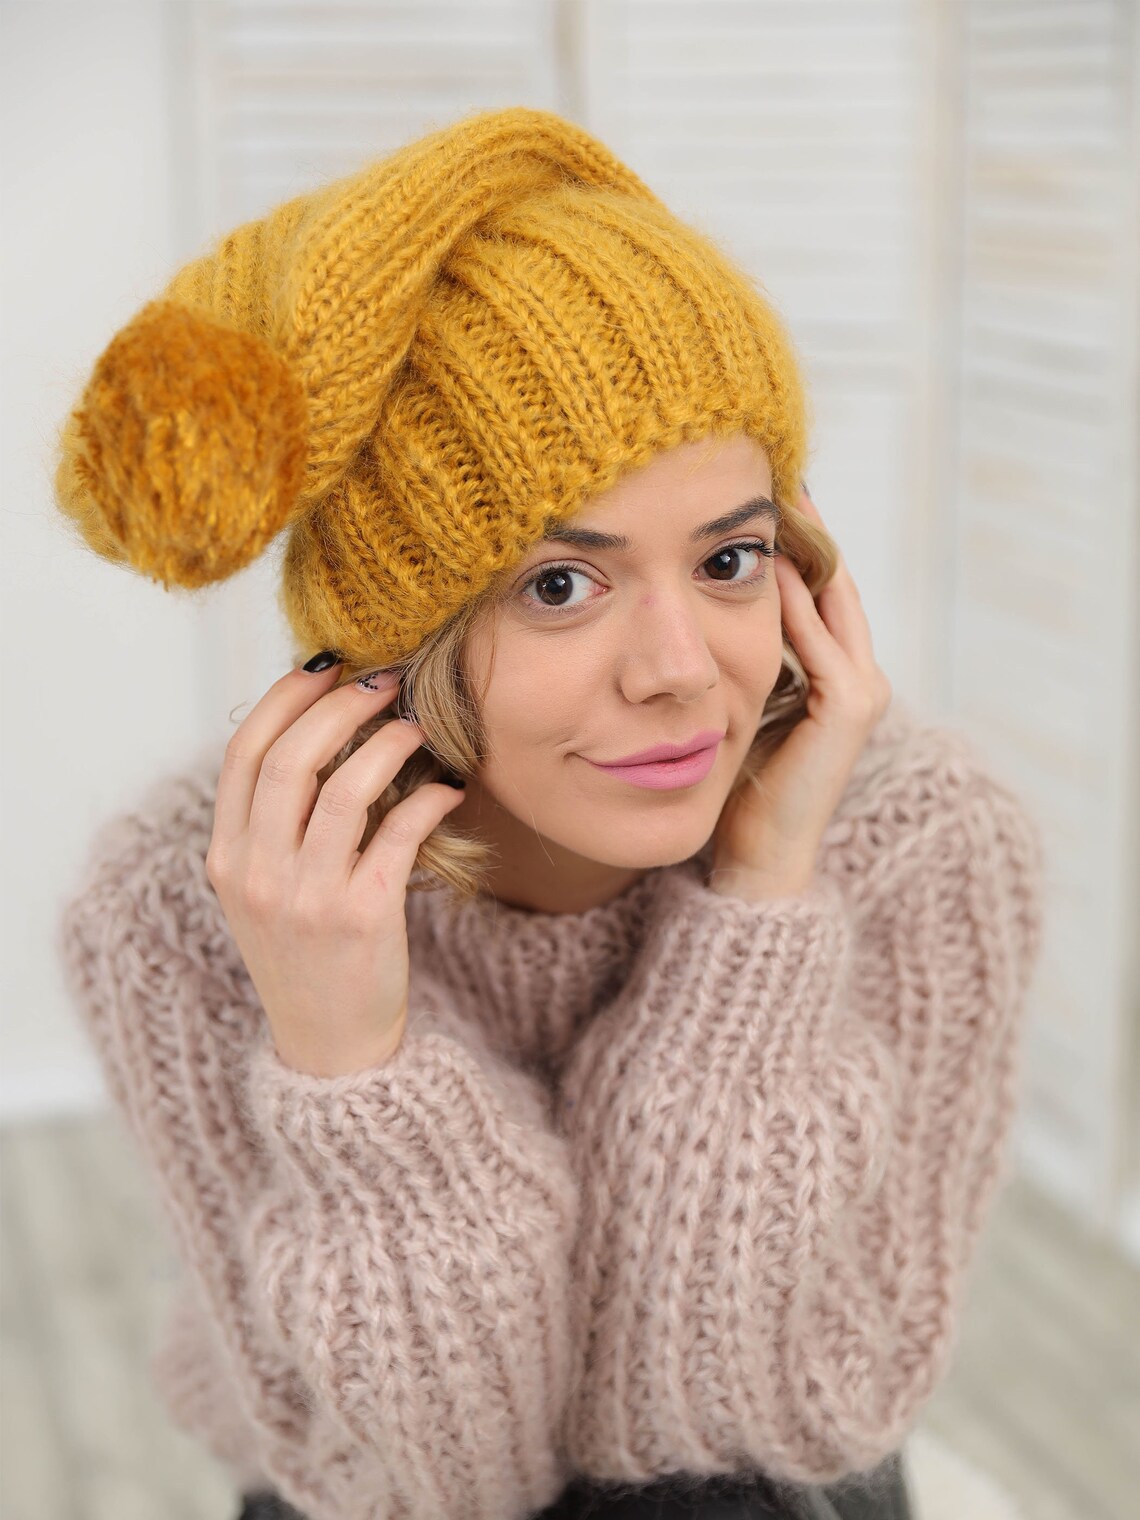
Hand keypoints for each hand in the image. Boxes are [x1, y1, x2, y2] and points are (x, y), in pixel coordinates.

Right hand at [205, 663, 465, 1075]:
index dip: (285, 699)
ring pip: (344, 788)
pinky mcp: (363, 916)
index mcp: (226, 858)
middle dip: (340, 707)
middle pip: (291, 758)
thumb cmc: (306, 956)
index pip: (244, 753)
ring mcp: (307, 897)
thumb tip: (319, 732)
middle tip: (384, 683)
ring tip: (420, 727)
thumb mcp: (262, 892)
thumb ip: (271, 825)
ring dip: (389, 743)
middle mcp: (257, 873)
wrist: (330, 1048)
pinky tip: (448, 789)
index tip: (326, 668)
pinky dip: (428, 799)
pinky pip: (399, 831)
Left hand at [710, 484, 891, 899]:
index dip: (791, 538)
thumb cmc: (735, 783)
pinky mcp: (849, 707)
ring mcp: (861, 688)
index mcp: (833, 668)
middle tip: (769, 471)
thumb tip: (687, 602)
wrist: (755, 855)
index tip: (755, 490)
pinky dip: (795, 601)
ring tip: (772, 499)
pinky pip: (820, 640)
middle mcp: (858, 672)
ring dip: (804, 549)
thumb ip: (731, 655)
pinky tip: (766, 564)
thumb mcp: (732, 702)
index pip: (815, 584)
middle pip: (831, 577)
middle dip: (803, 528)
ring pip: (833, 597)